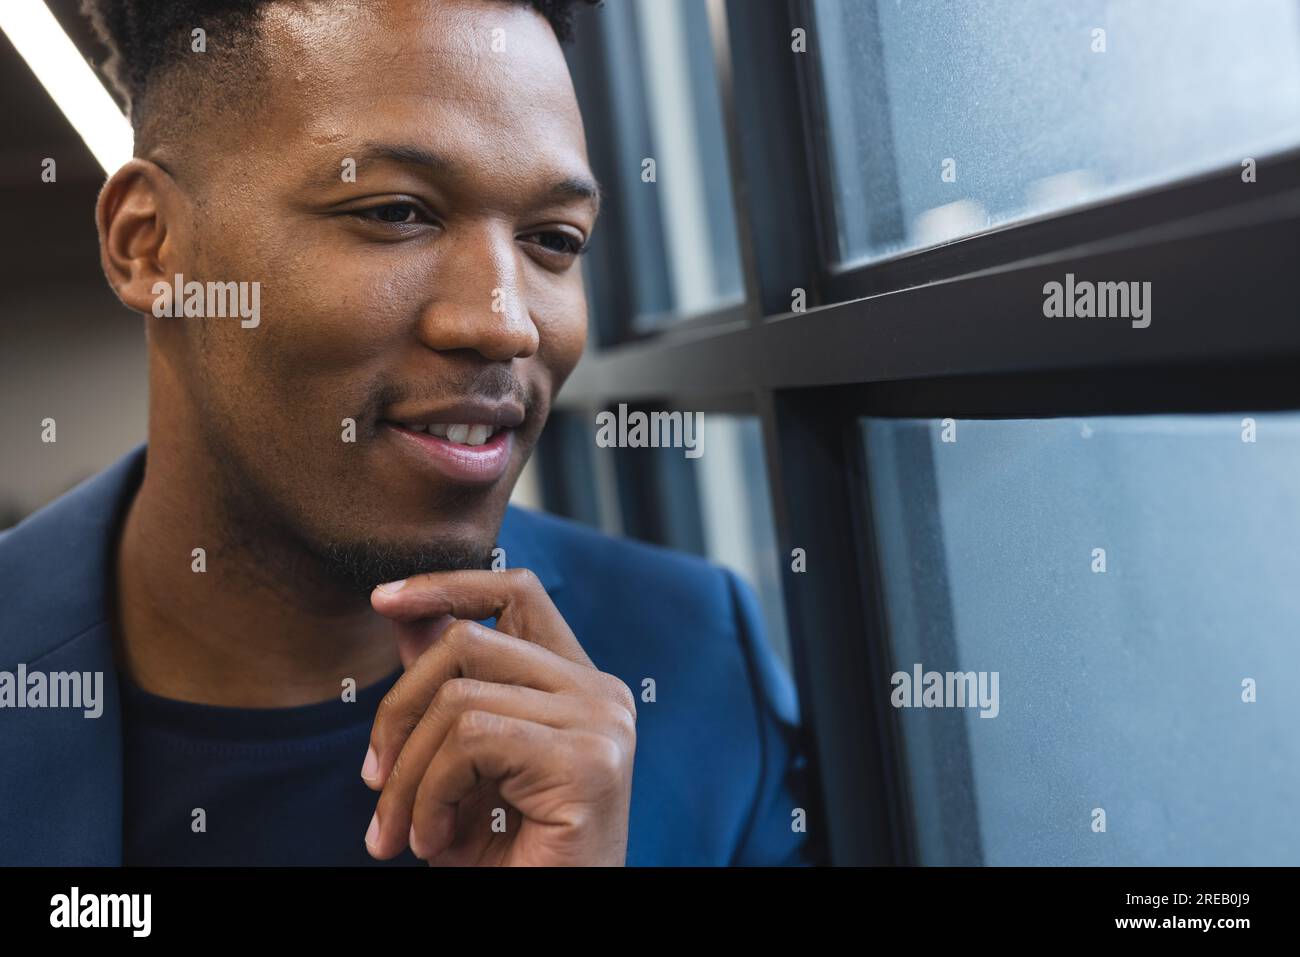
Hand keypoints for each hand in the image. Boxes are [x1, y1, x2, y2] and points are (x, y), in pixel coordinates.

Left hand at [362, 569, 635, 865]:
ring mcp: (600, 721)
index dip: (449, 583)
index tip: (382, 599)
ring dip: (408, 775)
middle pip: (469, 641)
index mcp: (577, 685)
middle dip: (397, 709)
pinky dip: (430, 794)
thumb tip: (401, 612)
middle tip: (372, 781)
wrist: (555, 917)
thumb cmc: (511, 854)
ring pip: (458, 699)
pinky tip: (434, 841)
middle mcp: (600, 692)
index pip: (518, 592)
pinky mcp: (587, 760)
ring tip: (405, 831)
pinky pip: (470, 740)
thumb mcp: (461, 763)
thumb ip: (445, 689)